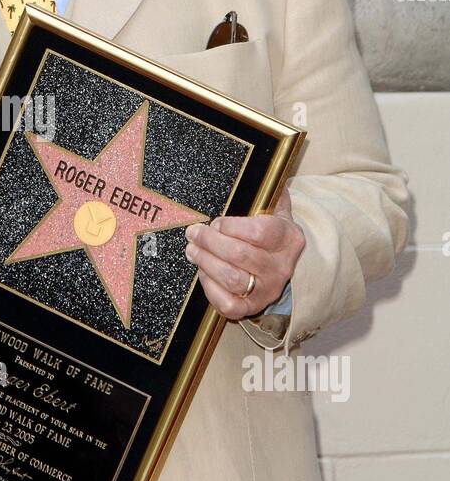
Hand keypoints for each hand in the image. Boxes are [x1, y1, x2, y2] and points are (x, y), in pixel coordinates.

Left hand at [183, 189, 304, 321]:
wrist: (287, 269)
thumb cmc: (273, 237)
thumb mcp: (277, 213)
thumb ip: (270, 196)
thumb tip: (267, 172)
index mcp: (289, 239)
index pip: (259, 232)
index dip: (232, 226)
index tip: (216, 221)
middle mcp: (281, 267)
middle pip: (240, 255)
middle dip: (210, 242)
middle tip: (193, 233)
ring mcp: (267, 290)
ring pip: (231, 278)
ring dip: (205, 262)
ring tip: (192, 249)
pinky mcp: (252, 307)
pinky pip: (227, 303)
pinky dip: (210, 287)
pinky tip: (203, 272)